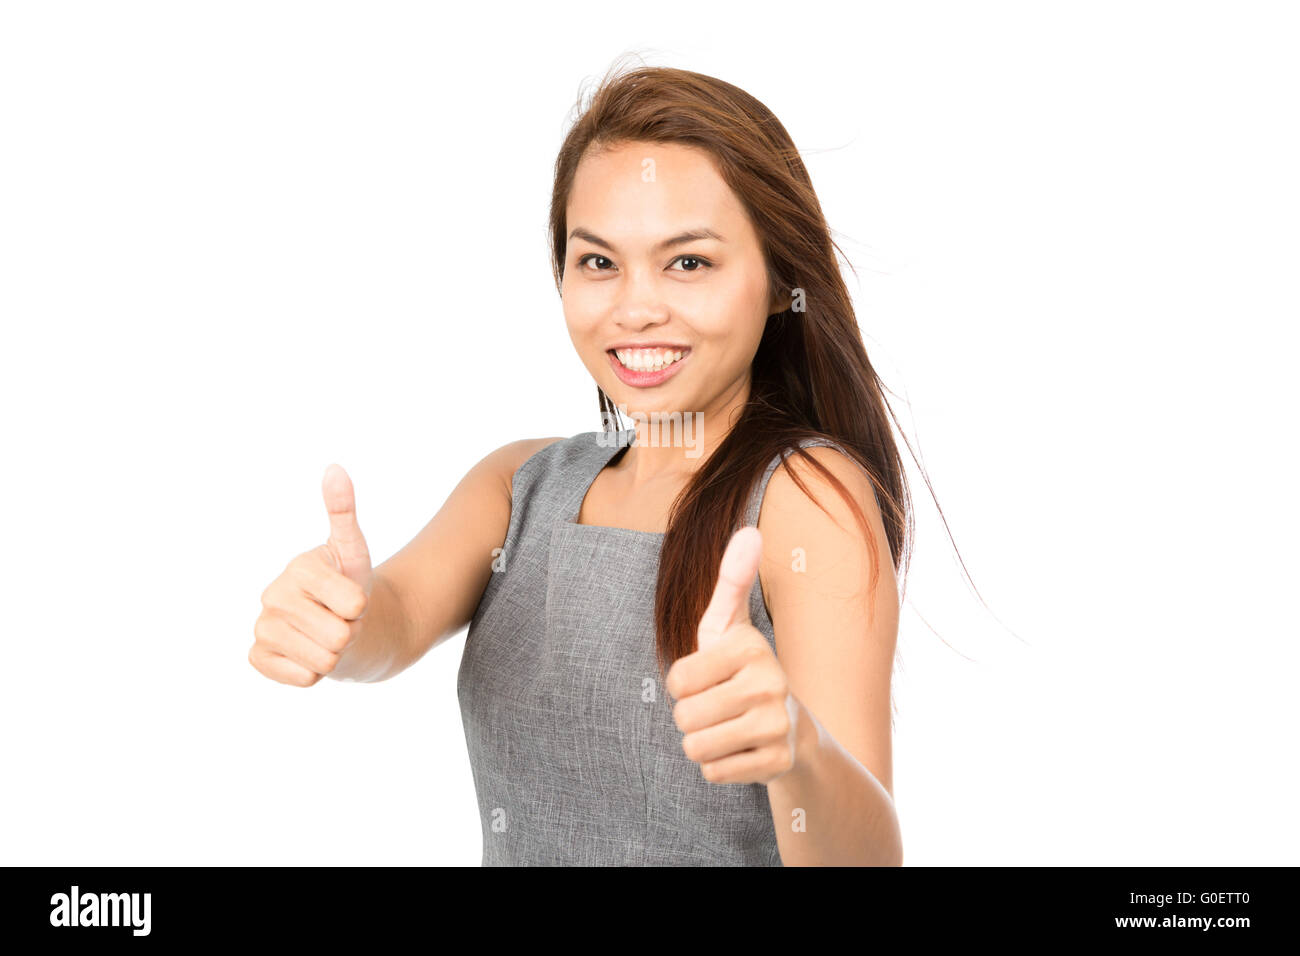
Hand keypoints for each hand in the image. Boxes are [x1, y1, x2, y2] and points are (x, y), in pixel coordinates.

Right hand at [249, 464, 373, 685]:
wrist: (340, 626)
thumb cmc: (350, 586)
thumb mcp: (354, 551)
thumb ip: (344, 512)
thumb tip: (335, 468)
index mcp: (298, 567)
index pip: (353, 604)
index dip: (361, 607)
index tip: (349, 598)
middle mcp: (272, 594)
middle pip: (339, 635)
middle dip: (348, 633)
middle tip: (338, 620)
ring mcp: (262, 627)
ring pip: (323, 661)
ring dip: (333, 655)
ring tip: (325, 635)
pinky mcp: (257, 657)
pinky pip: (301, 678)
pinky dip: (312, 673)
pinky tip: (306, 654)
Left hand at [665, 526, 802, 784]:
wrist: (792, 729)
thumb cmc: (742, 670)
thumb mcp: (729, 626)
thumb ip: (732, 580)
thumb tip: (749, 530)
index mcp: (750, 647)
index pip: (676, 679)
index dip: (681, 685)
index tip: (708, 679)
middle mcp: (771, 683)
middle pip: (684, 716)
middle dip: (691, 717)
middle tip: (718, 708)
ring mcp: (777, 726)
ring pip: (696, 747)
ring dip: (701, 744)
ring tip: (726, 729)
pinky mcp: (778, 763)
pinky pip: (714, 773)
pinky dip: (719, 767)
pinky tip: (741, 751)